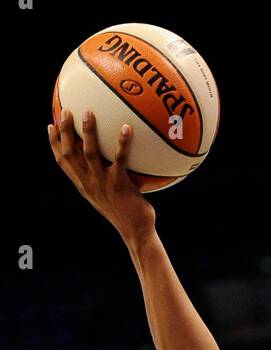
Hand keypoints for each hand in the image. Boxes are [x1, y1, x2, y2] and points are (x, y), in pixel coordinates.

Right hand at [48, 109, 155, 245]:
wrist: (136, 233)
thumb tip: (109, 160)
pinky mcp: (119, 185)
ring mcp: (103, 184)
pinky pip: (120, 159)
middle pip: (70, 153)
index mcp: (83, 185)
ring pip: (89, 153)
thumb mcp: (107, 197)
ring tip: (87, 112)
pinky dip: (122, 142)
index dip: (54, 144)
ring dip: (87, 132)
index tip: (50, 125)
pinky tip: (127, 127)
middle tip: (66, 111)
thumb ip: (102, 179)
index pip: (62, 162)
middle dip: (65, 131)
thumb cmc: (126, 214)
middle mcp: (89, 183)